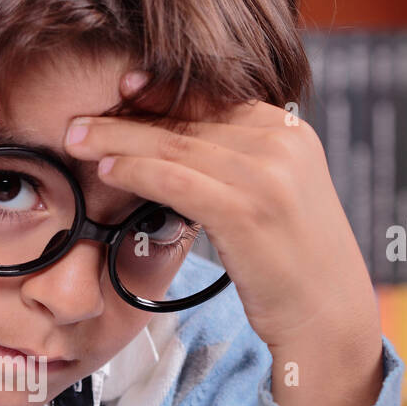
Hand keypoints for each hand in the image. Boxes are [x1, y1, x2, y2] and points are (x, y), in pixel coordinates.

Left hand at [65, 79, 383, 405]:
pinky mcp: (246, 210)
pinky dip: (135, 171)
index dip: (161, 92)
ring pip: (174, 144)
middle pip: (188, 118)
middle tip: (80, 119)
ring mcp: (266, 175)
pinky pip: (174, 179)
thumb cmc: (293, 266)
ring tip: (77, 140)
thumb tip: (179, 147)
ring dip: (117, 140)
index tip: (123, 88)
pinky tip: (107, 171)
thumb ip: (240, 165)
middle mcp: (281, 143)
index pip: (214, 99)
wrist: (329, 317)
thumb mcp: (274, 198)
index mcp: (290, 132)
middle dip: (127, 116)